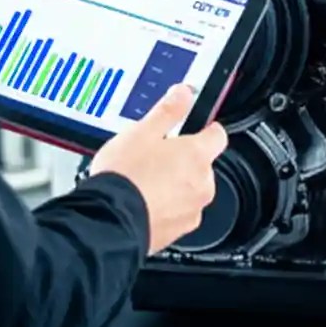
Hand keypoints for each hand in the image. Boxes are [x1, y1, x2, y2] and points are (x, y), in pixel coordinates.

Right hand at [89, 84, 228, 253]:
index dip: (206, 129)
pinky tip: (141, 201)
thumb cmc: (124, 177)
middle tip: (154, 156)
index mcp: (197, 156)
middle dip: (183, 160)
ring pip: (189, 191)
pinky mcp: (177, 232)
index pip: (217, 135)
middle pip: (202, 165)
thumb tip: (183, 94)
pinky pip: (176, 213)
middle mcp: (202, 185)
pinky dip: (164, 208)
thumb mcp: (142, 131)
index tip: (196, 127)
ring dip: (174, 186)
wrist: (107, 220)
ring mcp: (191, 211)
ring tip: (143, 181)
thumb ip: (167, 111)